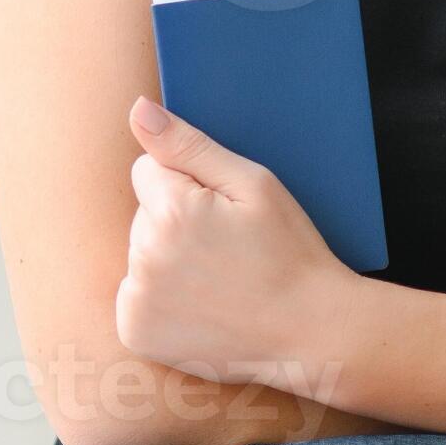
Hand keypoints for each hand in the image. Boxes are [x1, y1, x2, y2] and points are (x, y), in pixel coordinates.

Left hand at [116, 95, 344, 388]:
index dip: (186, 185)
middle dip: (174, 222)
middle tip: (226, 250)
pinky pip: (135, 297)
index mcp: (172, 211)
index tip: (221, 212)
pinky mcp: (136, 331)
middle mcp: (145, 255)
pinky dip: (159, 301)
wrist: (310, 333)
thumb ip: (188, 144)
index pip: (147, 170)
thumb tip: (139, 111)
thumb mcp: (254, 184)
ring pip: (139, 254)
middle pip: (142, 214)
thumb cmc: (289, 254)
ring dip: (167, 260)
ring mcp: (138, 300)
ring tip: (219, 280)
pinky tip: (201, 307)